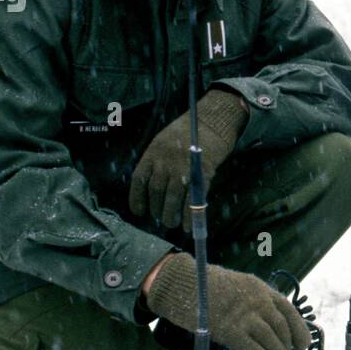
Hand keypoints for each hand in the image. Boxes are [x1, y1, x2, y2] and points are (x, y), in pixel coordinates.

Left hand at [129, 88, 248, 227]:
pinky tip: (187, 227)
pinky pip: (191, 200)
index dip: (137, 198)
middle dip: (156, 209)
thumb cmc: (188, 132)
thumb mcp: (164, 141)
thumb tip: (154, 188)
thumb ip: (157, 161)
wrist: (213, 123)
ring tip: (171, 223)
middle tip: (160, 218)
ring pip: (171, 198)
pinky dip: (189, 216)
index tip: (139, 211)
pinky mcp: (201, 175)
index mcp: (153, 152)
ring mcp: (183, 168)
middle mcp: (165, 161)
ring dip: (170, 216)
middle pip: (156, 191)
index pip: (139, 179)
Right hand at [143, 254, 310, 349]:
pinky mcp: (231, 331)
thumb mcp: (237, 284)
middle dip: (288, 343)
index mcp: (259, 287)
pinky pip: (254, 349)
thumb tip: (267, 320)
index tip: (304, 342)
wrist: (184, 284)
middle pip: (281, 325)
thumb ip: (253, 299)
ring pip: (272, 338)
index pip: (287, 308)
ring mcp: (245, 316)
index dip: (299, 327)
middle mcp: (257, 300)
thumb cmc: (206, 285)